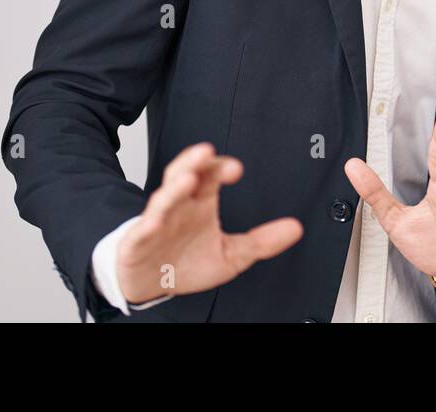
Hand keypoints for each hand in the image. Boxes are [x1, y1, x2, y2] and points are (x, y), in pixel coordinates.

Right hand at [116, 141, 303, 302]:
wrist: (150, 283)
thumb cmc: (186, 262)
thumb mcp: (231, 254)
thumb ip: (262, 241)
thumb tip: (295, 228)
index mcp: (200, 203)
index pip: (210, 175)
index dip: (220, 167)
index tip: (236, 168)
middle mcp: (179, 206)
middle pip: (184, 174)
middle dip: (195, 163)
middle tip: (207, 153)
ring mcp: (158, 221)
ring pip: (164, 197)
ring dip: (174, 187)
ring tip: (187, 179)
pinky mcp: (140, 241)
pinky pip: (143, 230)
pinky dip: (149, 223)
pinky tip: (156, 220)